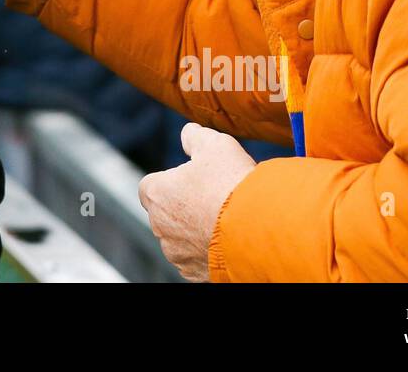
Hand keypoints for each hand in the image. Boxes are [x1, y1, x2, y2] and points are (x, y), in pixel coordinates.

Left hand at [138, 123, 256, 281]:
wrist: (257, 230)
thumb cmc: (232, 184)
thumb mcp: (215, 145)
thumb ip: (196, 137)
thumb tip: (188, 133)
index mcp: (156, 193)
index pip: (151, 186)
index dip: (171, 182)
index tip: (191, 180)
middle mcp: (159, 226)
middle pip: (166, 213)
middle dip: (184, 206)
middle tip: (213, 199)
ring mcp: (176, 253)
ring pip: (180, 238)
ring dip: (196, 230)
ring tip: (225, 220)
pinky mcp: (194, 273)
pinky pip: (196, 259)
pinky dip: (208, 250)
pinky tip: (228, 239)